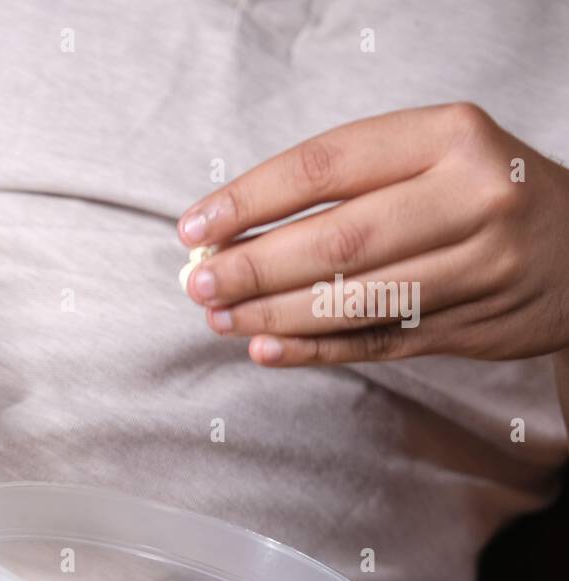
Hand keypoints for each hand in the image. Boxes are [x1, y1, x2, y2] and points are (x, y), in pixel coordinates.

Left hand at [177, 103, 568, 366]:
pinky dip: (314, 350)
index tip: (194, 227)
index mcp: (450, 137)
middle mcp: (472, 198)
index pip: (325, 167)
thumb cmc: (475, 191)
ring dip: (273, 313)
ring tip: (219, 317)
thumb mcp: (428, 156)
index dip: (249, 200)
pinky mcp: (475, 326)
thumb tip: (229, 230)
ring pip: (355, 299)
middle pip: (337, 240)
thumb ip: (342, 186)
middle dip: (254, 266)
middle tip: (199, 284)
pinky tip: (265, 347)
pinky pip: (377, 343)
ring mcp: (479, 267)